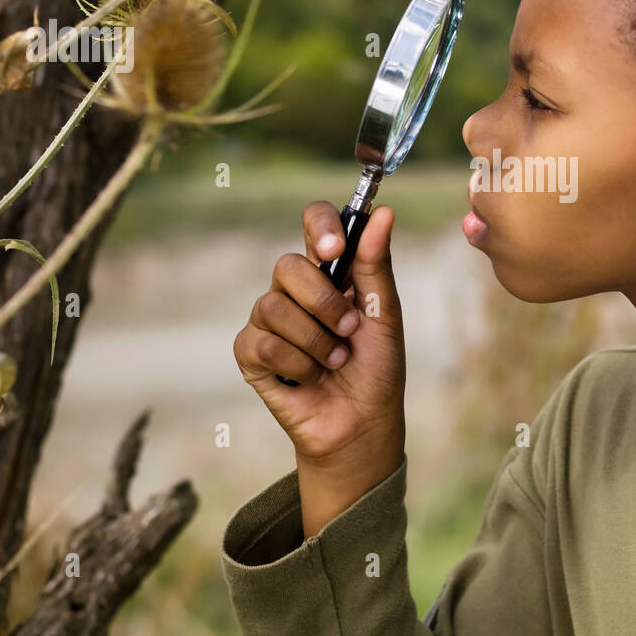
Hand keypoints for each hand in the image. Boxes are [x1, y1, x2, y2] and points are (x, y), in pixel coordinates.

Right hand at [233, 202, 405, 465]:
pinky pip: (263, 344)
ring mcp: (269, 320)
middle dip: (324, 302)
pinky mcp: (251, 353)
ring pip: (273, 307)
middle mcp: (295, 290)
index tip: (335, 250)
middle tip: (349, 330)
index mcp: (331, 271)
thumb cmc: (376, 368)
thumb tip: (384, 212)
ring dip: (316, 341)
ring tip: (335, 360)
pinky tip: (311, 377)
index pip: (316, 223)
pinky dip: (297, 365)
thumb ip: (376, 264)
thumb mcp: (384, 315)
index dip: (321, 227)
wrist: (362, 423)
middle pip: (287, 265)